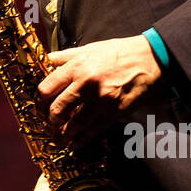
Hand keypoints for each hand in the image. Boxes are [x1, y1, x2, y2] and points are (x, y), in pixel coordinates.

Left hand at [38, 35, 161, 144]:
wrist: (151, 60)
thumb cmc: (120, 52)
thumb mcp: (89, 48)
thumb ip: (66, 56)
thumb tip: (46, 62)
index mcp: (77, 66)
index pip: (46, 88)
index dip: (39, 101)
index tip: (39, 106)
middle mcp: (86, 84)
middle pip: (56, 109)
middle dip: (49, 120)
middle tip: (47, 124)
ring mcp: (101, 100)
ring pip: (73, 124)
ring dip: (62, 134)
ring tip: (57, 139)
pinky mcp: (115, 112)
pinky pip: (93, 130)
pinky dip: (81, 139)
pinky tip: (75, 143)